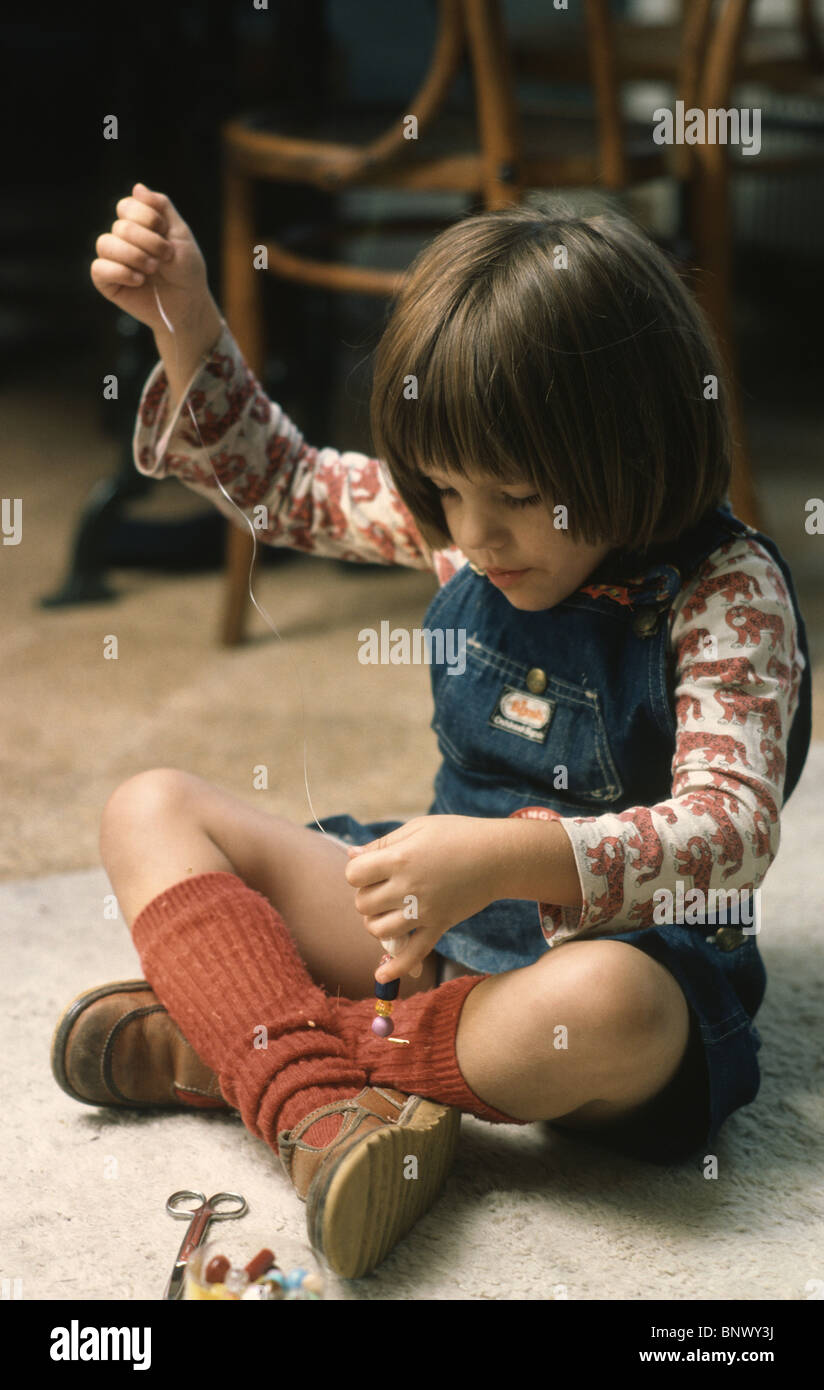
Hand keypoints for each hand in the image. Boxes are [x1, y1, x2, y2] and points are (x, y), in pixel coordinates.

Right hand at [90, 183, 210, 334]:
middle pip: (121, 227)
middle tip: (166, 257)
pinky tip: (139, 280)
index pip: (127, 206)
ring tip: (153, 269)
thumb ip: (161, 207)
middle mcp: (121, 238)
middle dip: (148, 242)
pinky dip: (121, 272)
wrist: (188, 304)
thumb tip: (137, 187)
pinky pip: (99, 268)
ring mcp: (112, 259)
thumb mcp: (180, 233)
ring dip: (135, 256)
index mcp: (137, 223)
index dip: (148, 218)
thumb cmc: (186, 270)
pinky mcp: (106, 281)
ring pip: (105, 244)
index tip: (167, 234)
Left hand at [343, 816, 497, 982]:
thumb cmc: (457, 834)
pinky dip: (395, 969)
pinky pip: (413, 955)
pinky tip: (380, 975)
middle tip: (384, 887)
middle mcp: (408, 887)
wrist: (498, 856)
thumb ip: (382, 843)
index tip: (371, 868)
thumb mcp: (417, 828)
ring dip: (376, 923)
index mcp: (399, 858)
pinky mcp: (439, 926)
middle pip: (363, 904)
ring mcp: (424, 910)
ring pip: (378, 930)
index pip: (354, 875)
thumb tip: (351, 855)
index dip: (358, 872)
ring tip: (388, 911)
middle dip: (367, 896)